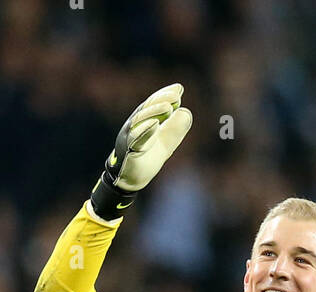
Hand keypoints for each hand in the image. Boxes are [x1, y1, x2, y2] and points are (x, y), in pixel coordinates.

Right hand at [90, 83, 191, 219]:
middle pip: (146, 109)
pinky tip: (155, 124)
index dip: (164, 95)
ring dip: (154, 112)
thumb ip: (176, 128)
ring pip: (140, 121)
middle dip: (161, 100)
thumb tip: (186, 112)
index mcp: (143, 120)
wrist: (133, 178)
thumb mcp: (166, 141)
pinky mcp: (129, 150)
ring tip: (168, 107)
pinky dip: (145, 130)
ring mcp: (129, 137)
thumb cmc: (149, 157)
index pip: (153, 104)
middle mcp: (134, 125)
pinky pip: (136, 139)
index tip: (179, 89)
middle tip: (176, 96)